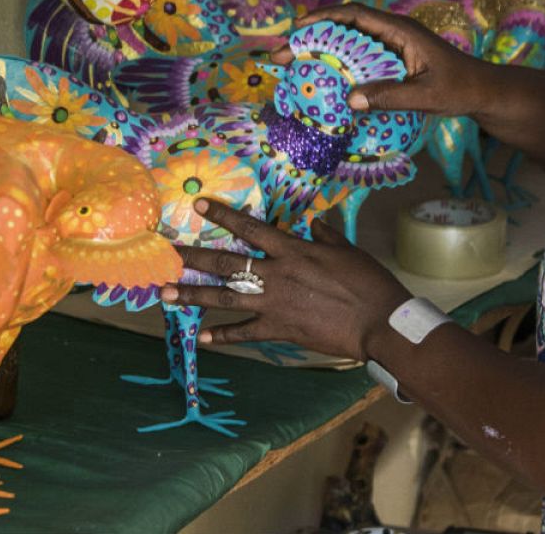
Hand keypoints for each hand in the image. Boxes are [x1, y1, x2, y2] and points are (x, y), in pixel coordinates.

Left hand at [160, 199, 411, 361]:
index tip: (199, 206)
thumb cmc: (368, 283)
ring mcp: (275, 303)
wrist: (378, 322)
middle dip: (194, 258)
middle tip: (167, 255)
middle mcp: (277, 274)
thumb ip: (327, 236)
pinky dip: (224, 336)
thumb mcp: (348, 251)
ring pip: (225, 298)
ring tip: (166, 295)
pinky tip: (203, 339)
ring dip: (193, 296)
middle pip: (227, 263)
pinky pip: (245, 332)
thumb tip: (316, 224)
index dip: (223, 215)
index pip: (250, 227)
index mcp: (293, 250)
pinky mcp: (280, 329)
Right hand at [273, 4, 497, 117]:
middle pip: (344, 27)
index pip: (355, 15)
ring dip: (320, 50)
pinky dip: (337, 63)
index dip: (323, 18)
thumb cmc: (459, 88)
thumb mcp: (425, 96)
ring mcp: (392, 45)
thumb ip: (390, 96)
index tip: (296, 29)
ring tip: (293, 66)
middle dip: (311, 36)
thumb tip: (349, 99)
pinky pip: (358, 56)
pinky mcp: (392, 59)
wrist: (483, 91)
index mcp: (400, 31)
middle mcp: (392, 33)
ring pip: (348, 41)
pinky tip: (323, 79)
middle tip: (282, 55)